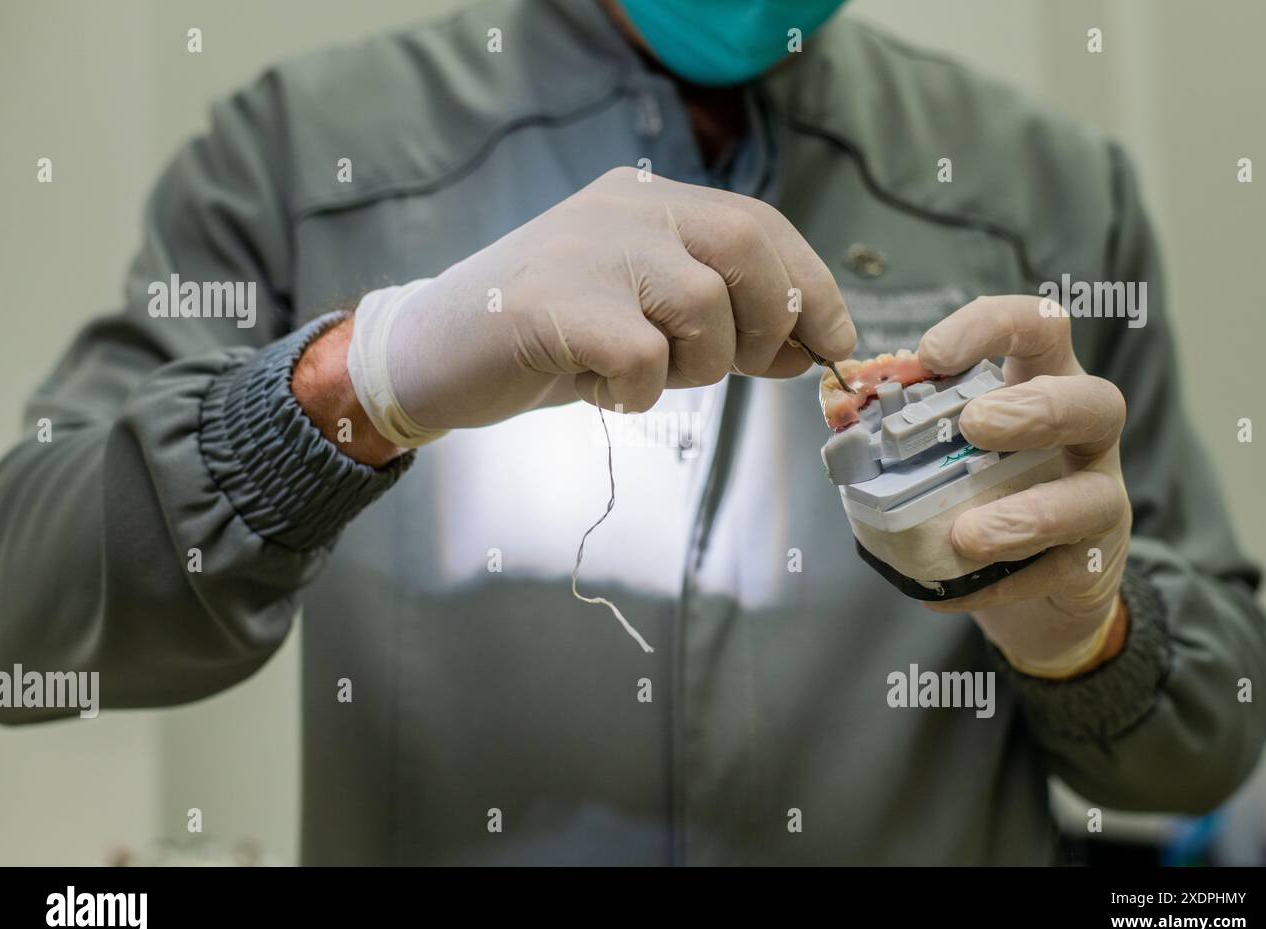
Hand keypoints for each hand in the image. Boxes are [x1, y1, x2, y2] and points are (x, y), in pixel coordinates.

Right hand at [347, 166, 855, 444]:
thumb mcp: (642, 318)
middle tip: (749, 369)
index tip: (834, 340)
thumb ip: (717, 320)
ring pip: (703, 304)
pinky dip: (642, 391)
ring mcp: (588, 251)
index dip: (810, 285)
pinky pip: (644, 356)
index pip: (758, 225)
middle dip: (771, 320)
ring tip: (647, 378)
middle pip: (745, 248)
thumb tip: (807, 347)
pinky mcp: (556, 304)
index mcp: (647, 201)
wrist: (432, 354)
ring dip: (699, 364)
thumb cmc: (547, 340)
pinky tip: (605, 391)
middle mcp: (624, 209)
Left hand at [917, 295, 1131, 679]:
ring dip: (1025, 514)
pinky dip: (1006, 581)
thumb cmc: (983, 498)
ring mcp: (1096, 502)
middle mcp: (1082, 440)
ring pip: (1092, 496)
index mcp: (1040, 388)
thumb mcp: (947, 453)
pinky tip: (956, 589)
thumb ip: (907, 430)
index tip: (930, 355)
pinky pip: (1059, 572)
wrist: (1034, 590)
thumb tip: (842, 414)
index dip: (992, 327)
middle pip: (1095, 401)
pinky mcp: (1091, 565)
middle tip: (974, 424)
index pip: (1039, 329)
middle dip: (1034, 409)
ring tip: (966, 534)